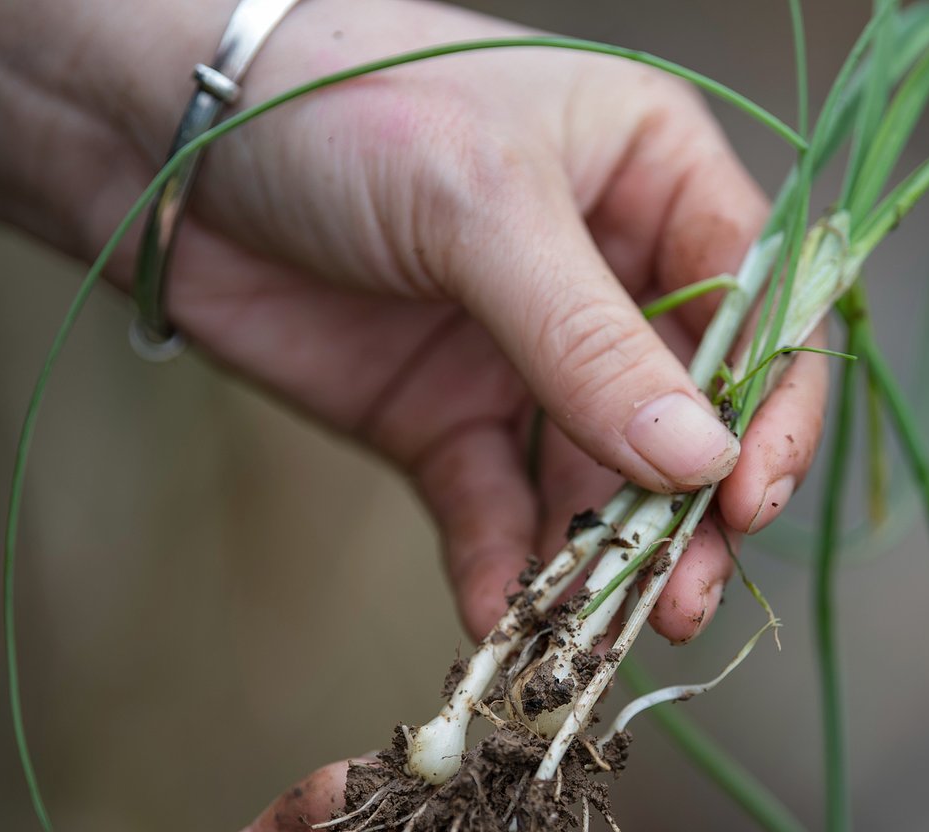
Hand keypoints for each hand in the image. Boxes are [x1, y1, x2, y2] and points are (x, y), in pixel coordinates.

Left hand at [0, 0, 826, 641]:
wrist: (155, 135)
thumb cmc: (338, 102)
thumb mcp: (480, 205)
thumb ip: (590, 342)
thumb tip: (701, 462)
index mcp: (652, 181)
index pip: (759, 306)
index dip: (773, 406)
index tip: (753, 495)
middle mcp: (608, 274)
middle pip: (690, 414)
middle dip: (693, 512)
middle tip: (686, 598)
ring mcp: (527, 356)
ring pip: (598, 476)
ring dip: (605, 557)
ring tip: (601, 631)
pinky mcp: (446, 418)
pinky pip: (495, 505)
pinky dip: (502, 563)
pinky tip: (503, 613)